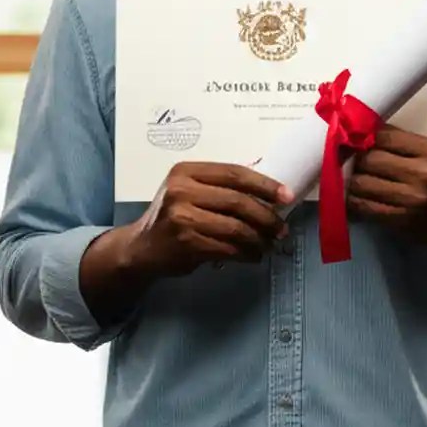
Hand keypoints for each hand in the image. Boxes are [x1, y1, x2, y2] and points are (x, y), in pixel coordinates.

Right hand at [123, 162, 293, 278]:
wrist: (141, 248)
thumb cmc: (171, 218)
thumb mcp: (187, 192)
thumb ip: (218, 188)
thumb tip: (267, 195)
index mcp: (185, 172)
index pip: (234, 173)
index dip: (264, 185)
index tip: (286, 196)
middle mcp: (181, 191)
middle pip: (238, 201)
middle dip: (266, 216)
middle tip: (281, 228)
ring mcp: (182, 217)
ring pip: (236, 228)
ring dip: (259, 239)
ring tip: (269, 244)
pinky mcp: (186, 243)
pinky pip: (228, 248)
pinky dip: (246, 253)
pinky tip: (253, 255)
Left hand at [347, 126, 426, 244]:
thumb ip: (404, 144)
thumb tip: (362, 132)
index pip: (384, 136)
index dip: (365, 137)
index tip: (356, 141)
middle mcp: (425, 174)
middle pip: (370, 159)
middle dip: (355, 160)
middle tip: (350, 161)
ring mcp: (412, 200)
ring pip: (361, 183)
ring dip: (351, 181)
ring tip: (352, 179)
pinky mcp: (401, 220)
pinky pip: (363, 206)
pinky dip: (352, 200)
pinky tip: (353, 197)